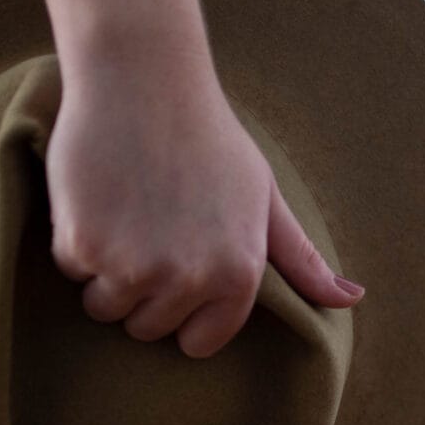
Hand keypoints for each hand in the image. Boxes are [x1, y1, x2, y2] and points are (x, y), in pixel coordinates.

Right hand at [44, 42, 361, 358]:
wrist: (144, 82)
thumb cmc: (210, 139)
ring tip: (125, 212)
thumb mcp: (266, 198)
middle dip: (142, 289)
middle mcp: (189, 279)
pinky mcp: (83, 245)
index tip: (179, 269)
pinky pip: (72, 269)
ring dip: (106, 269)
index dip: (184, 311)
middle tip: (149, 227)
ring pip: (105, 306)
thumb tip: (353, 300)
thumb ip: (302, 259)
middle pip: (147, 327)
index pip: (198, 343)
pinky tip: (98, 194)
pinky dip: (75, 239)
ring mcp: (133, 265)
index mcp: (238, 275)